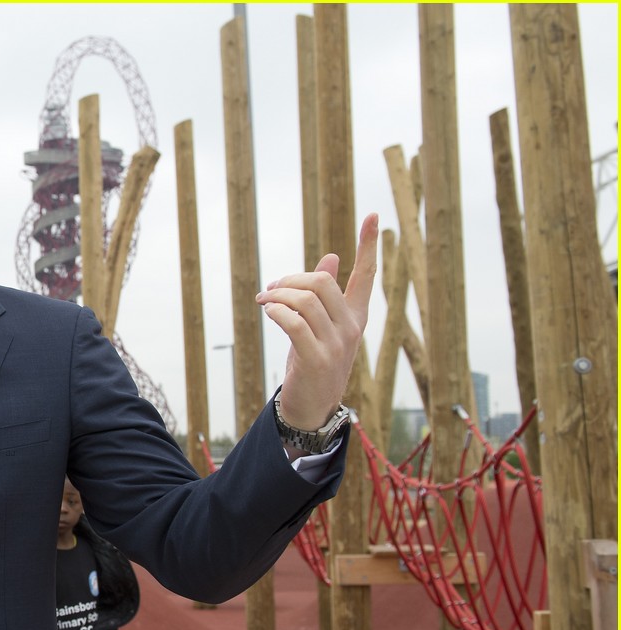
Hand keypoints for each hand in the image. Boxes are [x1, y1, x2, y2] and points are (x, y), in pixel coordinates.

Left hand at [258, 213, 378, 432]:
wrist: (311, 407)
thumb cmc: (312, 362)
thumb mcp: (320, 326)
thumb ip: (324, 294)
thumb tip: (331, 257)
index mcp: (356, 317)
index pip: (367, 276)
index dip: (369, 246)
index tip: (372, 216)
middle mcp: (351, 328)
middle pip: (323, 282)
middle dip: (291, 278)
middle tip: (271, 288)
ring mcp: (336, 345)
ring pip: (305, 300)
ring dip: (277, 295)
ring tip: (263, 300)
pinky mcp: (316, 359)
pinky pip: (294, 322)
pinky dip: (277, 311)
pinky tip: (268, 312)